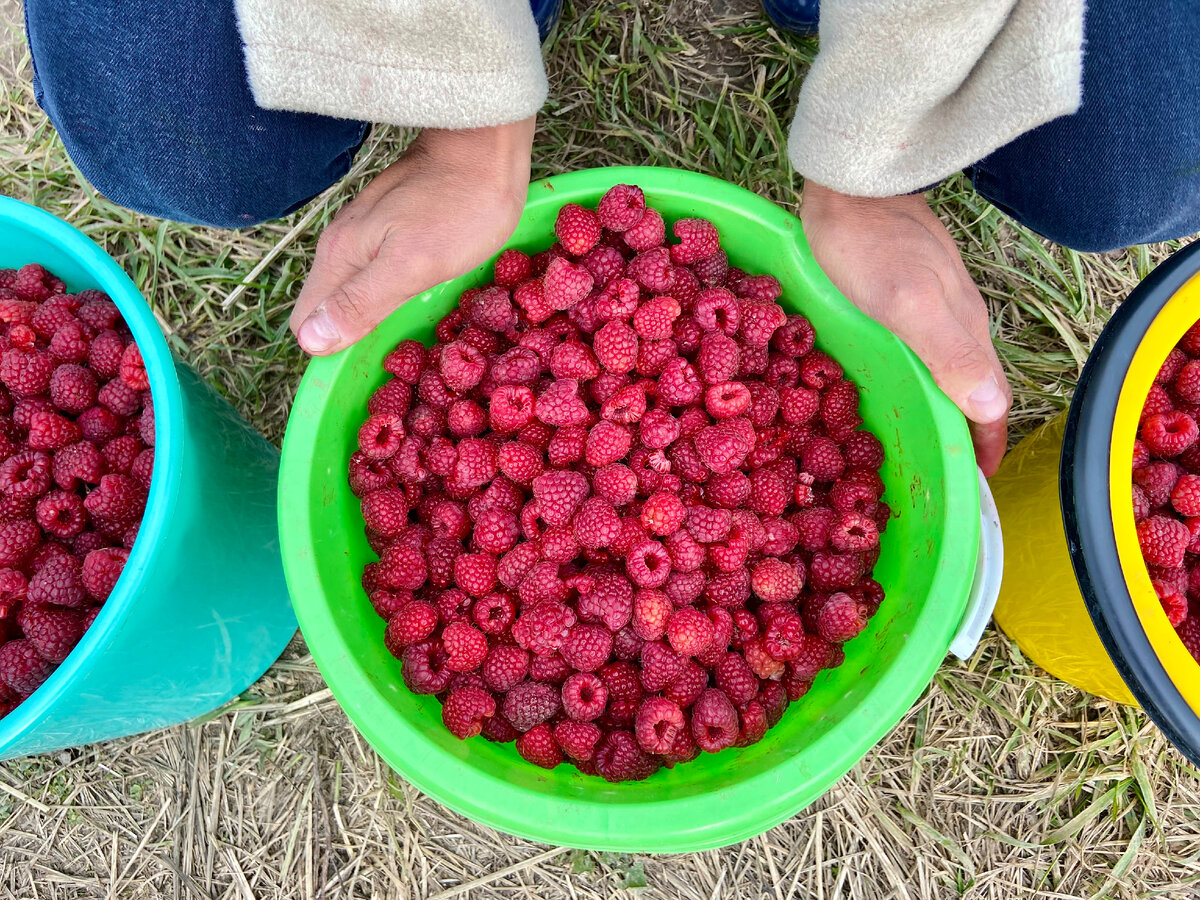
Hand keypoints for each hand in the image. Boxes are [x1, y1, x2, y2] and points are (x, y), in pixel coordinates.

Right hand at [291, 117, 535, 354]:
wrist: (487, 143)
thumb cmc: (460, 206)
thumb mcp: (413, 264)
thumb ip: (361, 301)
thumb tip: (311, 343)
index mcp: (340, 257)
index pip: (307, 325)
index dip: (333, 353)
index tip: (373, 368)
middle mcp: (342, 244)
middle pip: (329, 309)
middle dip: (354, 338)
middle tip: (402, 355)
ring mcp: (366, 231)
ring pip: (354, 290)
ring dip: (375, 315)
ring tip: (414, 328)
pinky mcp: (391, 224)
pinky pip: (377, 271)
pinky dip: (394, 289)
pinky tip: (424, 293)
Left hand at [800, 182, 1009, 475]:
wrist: (853, 180)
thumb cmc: (869, 244)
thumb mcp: (906, 302)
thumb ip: (949, 351)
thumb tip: (991, 407)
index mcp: (965, 334)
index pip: (990, 405)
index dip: (986, 447)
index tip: (976, 486)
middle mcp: (958, 324)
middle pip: (972, 391)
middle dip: (965, 435)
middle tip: (939, 472)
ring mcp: (934, 306)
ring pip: (947, 369)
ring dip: (941, 407)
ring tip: (914, 440)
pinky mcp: (908, 292)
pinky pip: (920, 348)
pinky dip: (915, 377)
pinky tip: (887, 383)